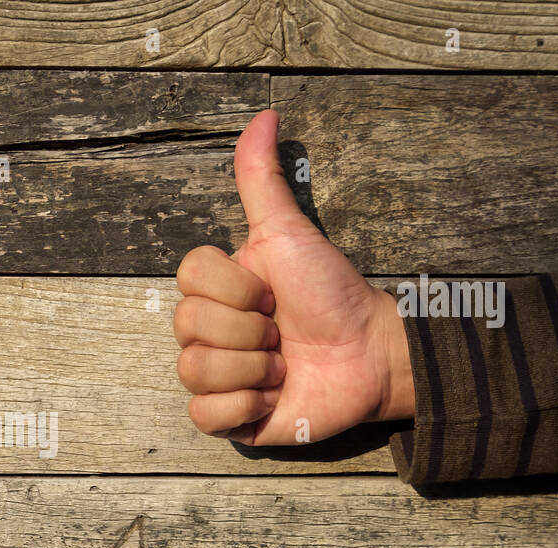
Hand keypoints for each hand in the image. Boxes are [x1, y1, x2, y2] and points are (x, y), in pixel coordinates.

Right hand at [174, 109, 414, 443]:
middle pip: (188, 328)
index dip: (235, 289)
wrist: (369, 353)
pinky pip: (204, 415)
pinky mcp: (230, 421)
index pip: (187, 282)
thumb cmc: (332, 293)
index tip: (271, 293)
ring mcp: (216, 380)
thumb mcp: (291, 233)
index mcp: (214, 294)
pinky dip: (243, 405)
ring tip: (283, 366)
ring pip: (194, 371)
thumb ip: (262, 181)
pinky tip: (273, 397)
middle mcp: (208, 335)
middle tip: (281, 331)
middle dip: (249, 331)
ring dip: (253, 368)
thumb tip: (265, 117)